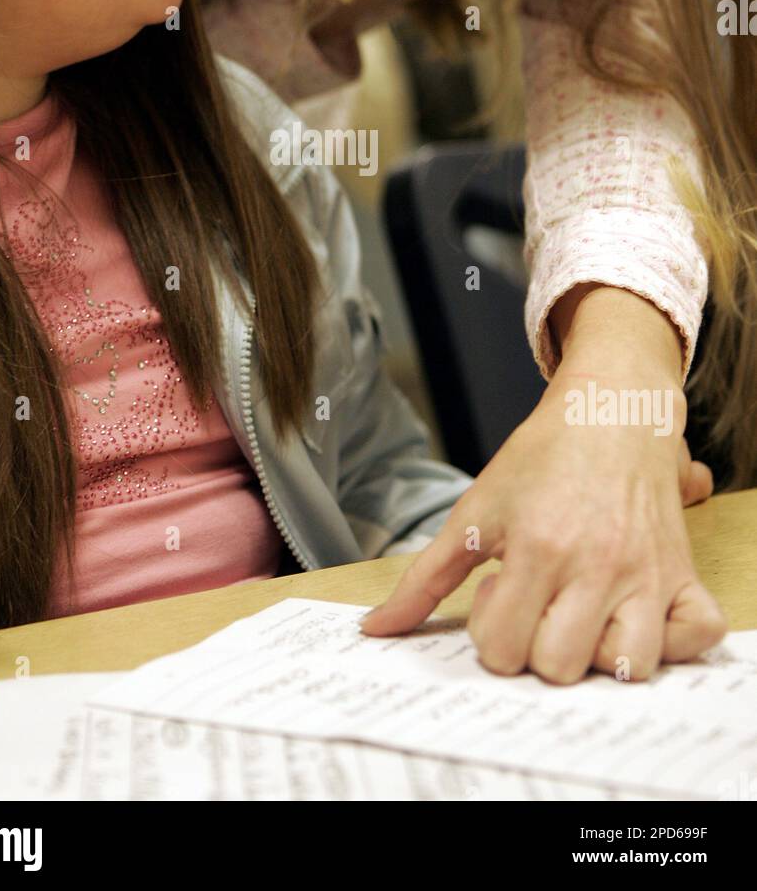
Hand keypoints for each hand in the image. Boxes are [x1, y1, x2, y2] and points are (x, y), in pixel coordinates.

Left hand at [361, 368, 726, 682]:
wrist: (610, 409)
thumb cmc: (542, 457)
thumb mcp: (475, 510)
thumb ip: (424, 578)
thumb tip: (376, 630)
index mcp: (538, 548)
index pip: (505, 649)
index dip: (494, 632)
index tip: (501, 594)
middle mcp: (597, 566)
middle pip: (560, 666)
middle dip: (539, 648)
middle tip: (541, 605)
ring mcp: (646, 573)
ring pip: (628, 666)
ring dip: (601, 654)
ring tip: (586, 617)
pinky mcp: (682, 572)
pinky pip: (700, 634)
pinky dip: (677, 642)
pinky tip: (642, 621)